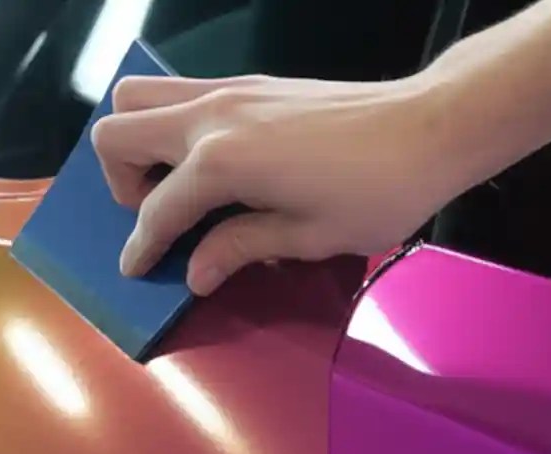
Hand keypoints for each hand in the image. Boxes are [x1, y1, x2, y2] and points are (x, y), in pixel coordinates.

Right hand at [91, 73, 456, 295]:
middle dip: (121, 182)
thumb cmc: (379, 190)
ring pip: (139, 98)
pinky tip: (207, 164)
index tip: (135, 269)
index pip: (155, 210)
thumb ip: (239, 248)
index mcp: (220, 161)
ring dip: (138, 143)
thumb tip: (196, 272)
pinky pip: (181, 94)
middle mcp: (212, 117)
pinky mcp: (249, 84)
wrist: (432, 126)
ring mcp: (229, 92)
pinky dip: (172, 126)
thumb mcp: (307, 236)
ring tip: (170, 185)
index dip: (141, 247)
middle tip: (157, 215)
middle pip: (118, 132)